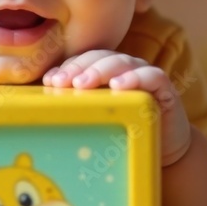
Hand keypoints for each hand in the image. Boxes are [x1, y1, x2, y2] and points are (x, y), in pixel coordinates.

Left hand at [42, 51, 190, 166]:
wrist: (164, 148)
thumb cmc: (124, 130)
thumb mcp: (97, 117)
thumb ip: (77, 106)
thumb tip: (41, 107)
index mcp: (104, 70)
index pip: (83, 60)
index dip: (67, 67)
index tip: (50, 81)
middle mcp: (124, 67)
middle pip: (99, 57)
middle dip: (79, 68)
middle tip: (63, 82)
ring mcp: (145, 74)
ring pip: (122, 62)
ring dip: (101, 71)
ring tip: (84, 84)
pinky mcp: (165, 87)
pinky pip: (152, 76)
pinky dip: (136, 78)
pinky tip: (120, 86)